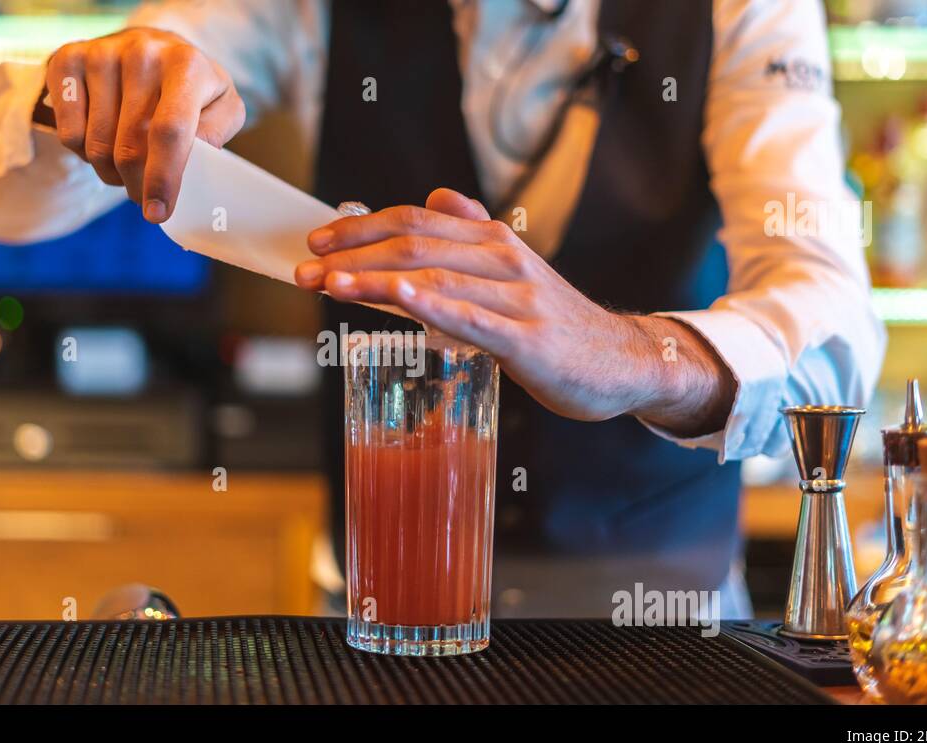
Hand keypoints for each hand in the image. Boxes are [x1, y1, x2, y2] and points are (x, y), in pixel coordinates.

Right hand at [45, 28, 245, 222]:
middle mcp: (141, 53)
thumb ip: (215, 136)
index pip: (169, 131)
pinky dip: (83, 152)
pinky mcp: (67, 60)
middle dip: (137, 184)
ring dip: (111, 171)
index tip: (157, 213)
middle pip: (129, 147)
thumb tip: (191, 166)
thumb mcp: (221, 108)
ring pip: (96, 146)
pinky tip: (101, 138)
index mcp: (186, 64)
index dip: (162, 178)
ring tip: (126, 161)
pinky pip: (69, 133)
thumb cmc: (191, 89)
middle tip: (144, 192)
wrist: (153, 47)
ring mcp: (101, 53)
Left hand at [295, 188, 734, 434]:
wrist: (621, 361)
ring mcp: (516, 298)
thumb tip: (437, 197)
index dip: (360, 227)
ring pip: (435, 278)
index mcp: (492, 240)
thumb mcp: (514, 270)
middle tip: (304, 270)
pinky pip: (473, 318)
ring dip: (375, 279)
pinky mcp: (527, 339)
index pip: (415, 220)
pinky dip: (433, 306)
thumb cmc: (556, 322)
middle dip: (353, 255)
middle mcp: (502, 259)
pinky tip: (401, 299)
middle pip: (415, 244)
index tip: (316, 241)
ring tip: (329, 284)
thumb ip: (473, 233)